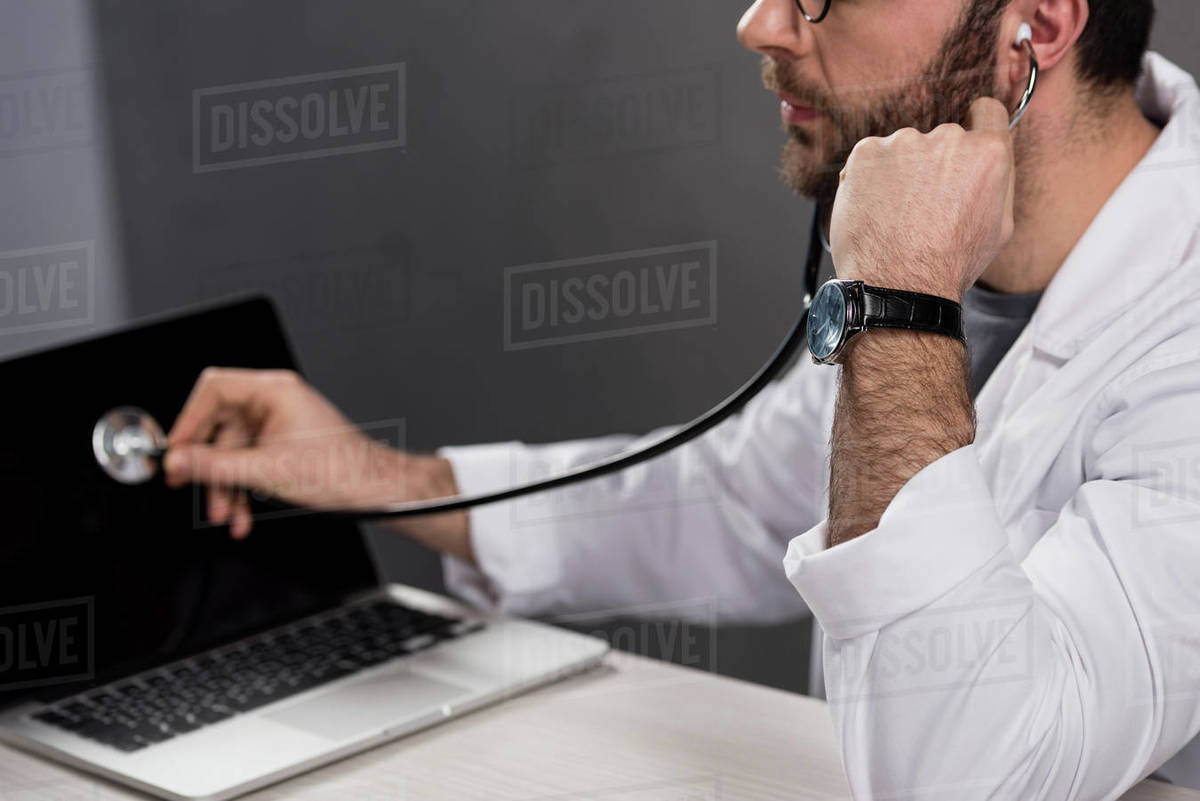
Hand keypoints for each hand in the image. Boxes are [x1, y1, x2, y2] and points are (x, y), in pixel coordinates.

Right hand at [163, 368, 464, 550]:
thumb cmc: (340, 469)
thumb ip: (216, 465)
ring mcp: (280, 423)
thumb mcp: (266, 470)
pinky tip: (240, 515)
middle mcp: (276, 401)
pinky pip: (250, 462)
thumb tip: (179, 459)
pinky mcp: (284, 444)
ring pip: (234, 450)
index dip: (188, 420)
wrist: (375, 490)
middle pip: (220, 425)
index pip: (213, 390)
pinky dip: (242, 488)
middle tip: (189, 485)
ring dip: (225, 485)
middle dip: (208, 465)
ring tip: (225, 515)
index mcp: (274, 390)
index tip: (176, 449)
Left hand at [829, 97, 1015, 300]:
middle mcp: (947, 139)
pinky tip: (875, 211)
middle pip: (941, 139)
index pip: (986, 112)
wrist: (897, 285)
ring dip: (900, 173)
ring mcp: (904, 142)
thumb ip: (998, 180)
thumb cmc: (948, 263)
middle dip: (934, 165)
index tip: (964, 145)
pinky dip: (870, 179)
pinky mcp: (866, 152)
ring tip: (897, 216)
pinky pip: (871, 159)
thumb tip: (994, 155)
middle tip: (924, 206)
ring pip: (903, 150)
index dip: (977, 126)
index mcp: (987, 153)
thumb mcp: (999, 226)